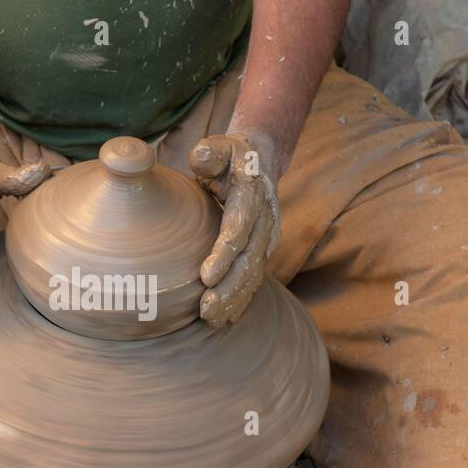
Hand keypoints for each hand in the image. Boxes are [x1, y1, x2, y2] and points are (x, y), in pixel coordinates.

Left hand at [188, 131, 280, 328]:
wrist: (258, 163)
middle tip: (206, 310)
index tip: (205, 276)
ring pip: (253, 274)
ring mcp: (266, 238)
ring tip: (212, 320)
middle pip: (249, 259)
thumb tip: (201, 157)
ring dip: (235, 300)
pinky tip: (225, 319)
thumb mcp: (219, 146)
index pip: (239, 227)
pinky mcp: (261, 250)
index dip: (224, 253)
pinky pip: (253, 278)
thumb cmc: (229, 156)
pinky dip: (241, 300)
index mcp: (252, 194)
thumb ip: (209, 152)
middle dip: (229, 288)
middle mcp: (265, 220)